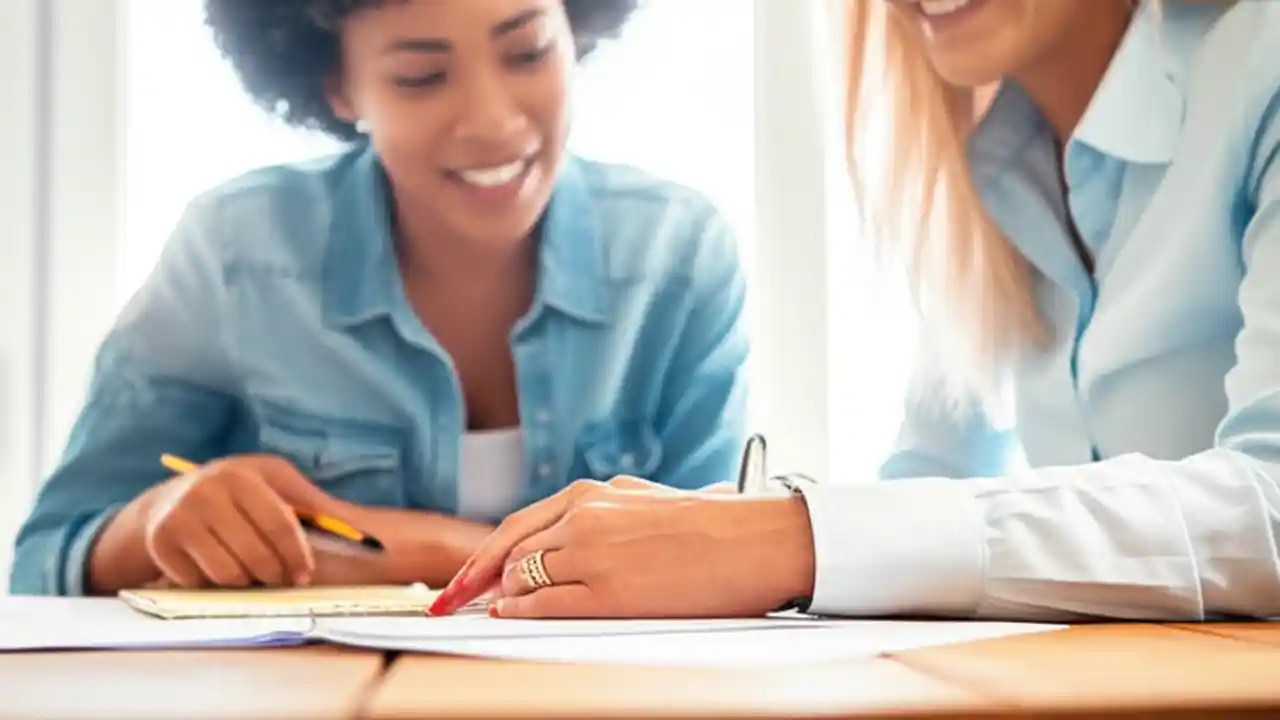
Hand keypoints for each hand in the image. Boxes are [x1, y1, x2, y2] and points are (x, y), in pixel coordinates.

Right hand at [140, 455, 329, 588]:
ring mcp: (179, 519)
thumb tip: (356, 529)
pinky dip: (216, 585)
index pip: (278, 524)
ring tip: (254, 573)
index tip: (305, 575)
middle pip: (255, 554)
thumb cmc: (237, 491)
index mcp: (240, 475)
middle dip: (276, 575)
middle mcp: (205, 494)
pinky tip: (219, 569)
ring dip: (248, 582)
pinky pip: (201, 582)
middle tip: (283, 581)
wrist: (169, 500)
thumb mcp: (272, 481)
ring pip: (229, 574)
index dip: (297, 555)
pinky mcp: (161, 545)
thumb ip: (310, 501)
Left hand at [428, 477, 815, 617]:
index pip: (521, 526)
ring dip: (498, 596)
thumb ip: (604, 519)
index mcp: (596, 492)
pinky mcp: (607, 590)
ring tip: (479, 612)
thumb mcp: (648, 506)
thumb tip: (565, 545)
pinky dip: (519, 611)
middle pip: (511, 550)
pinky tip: (507, 616)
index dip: (485, 555)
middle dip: (475, 578)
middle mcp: (586, 515)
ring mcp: (593, 552)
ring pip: (522, 576)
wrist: (758, 540)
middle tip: (448, 600)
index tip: (464, 577)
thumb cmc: (714, 527)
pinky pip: (544, 604)